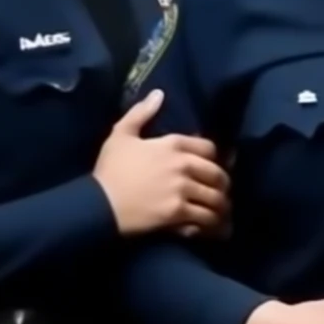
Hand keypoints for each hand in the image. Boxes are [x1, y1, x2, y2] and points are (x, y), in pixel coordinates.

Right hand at [93, 90, 229, 234]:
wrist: (100, 203)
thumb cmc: (111, 168)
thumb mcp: (121, 134)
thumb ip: (141, 113)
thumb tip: (159, 93)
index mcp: (173, 144)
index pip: (209, 148)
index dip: (214, 158)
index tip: (212, 167)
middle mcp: (183, 166)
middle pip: (218, 175)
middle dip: (223, 185)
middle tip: (221, 193)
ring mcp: (182, 191)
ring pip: (216, 200)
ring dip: (221, 209)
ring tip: (221, 216)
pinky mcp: (179, 214)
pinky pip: (205, 220)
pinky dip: (212, 226)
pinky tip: (212, 230)